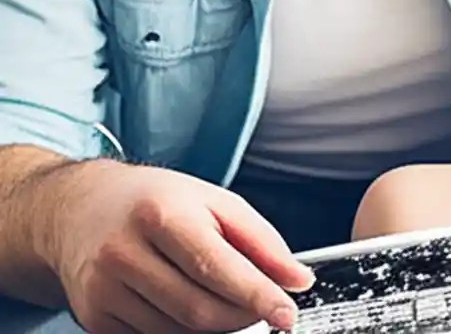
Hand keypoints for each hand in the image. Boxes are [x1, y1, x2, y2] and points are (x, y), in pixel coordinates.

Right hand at [37, 159, 313, 332]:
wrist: (82, 208)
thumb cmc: (156, 202)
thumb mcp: (216, 202)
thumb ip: (262, 241)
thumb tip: (297, 279)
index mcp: (160, 215)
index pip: (216, 267)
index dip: (257, 295)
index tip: (286, 314)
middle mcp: (124, 252)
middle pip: (199, 309)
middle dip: (242, 315)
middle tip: (262, 307)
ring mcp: (104, 289)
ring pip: (179, 330)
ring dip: (215, 325)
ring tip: (224, 298)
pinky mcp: (94, 317)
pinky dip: (183, 330)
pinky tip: (188, 303)